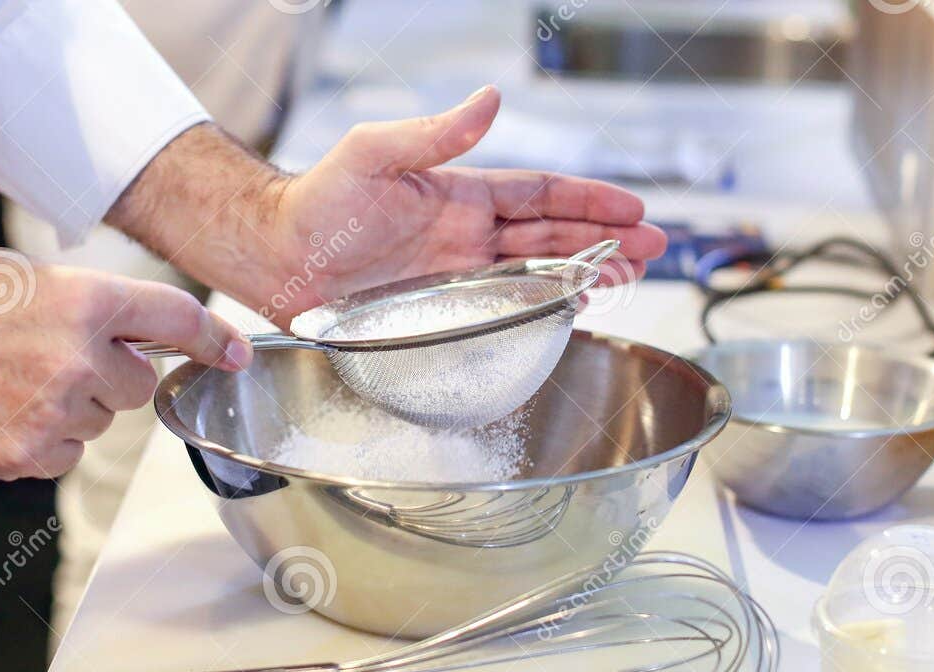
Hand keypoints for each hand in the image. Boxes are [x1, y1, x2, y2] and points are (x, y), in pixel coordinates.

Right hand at [0, 250, 249, 479]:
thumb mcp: (30, 276)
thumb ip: (95, 307)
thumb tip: (142, 337)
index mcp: (86, 301)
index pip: (177, 321)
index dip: (213, 339)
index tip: (234, 354)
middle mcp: (80, 359)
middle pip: (140, 386)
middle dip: (112, 376)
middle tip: (57, 359)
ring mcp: (55, 412)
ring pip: (102, 423)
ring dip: (74, 408)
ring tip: (15, 381)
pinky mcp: (28, 455)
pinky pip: (67, 455)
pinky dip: (44, 441)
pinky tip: (3, 411)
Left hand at [262, 86, 666, 324]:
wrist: (277, 256)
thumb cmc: (317, 200)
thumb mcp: (375, 153)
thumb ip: (434, 135)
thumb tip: (488, 100)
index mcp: (461, 194)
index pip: (541, 194)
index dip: (589, 201)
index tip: (633, 209)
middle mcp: (467, 234)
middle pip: (554, 234)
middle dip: (607, 239)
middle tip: (656, 248)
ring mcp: (458, 273)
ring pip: (538, 272)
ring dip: (586, 273)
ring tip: (631, 278)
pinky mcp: (442, 309)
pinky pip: (506, 308)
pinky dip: (544, 307)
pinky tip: (574, 310)